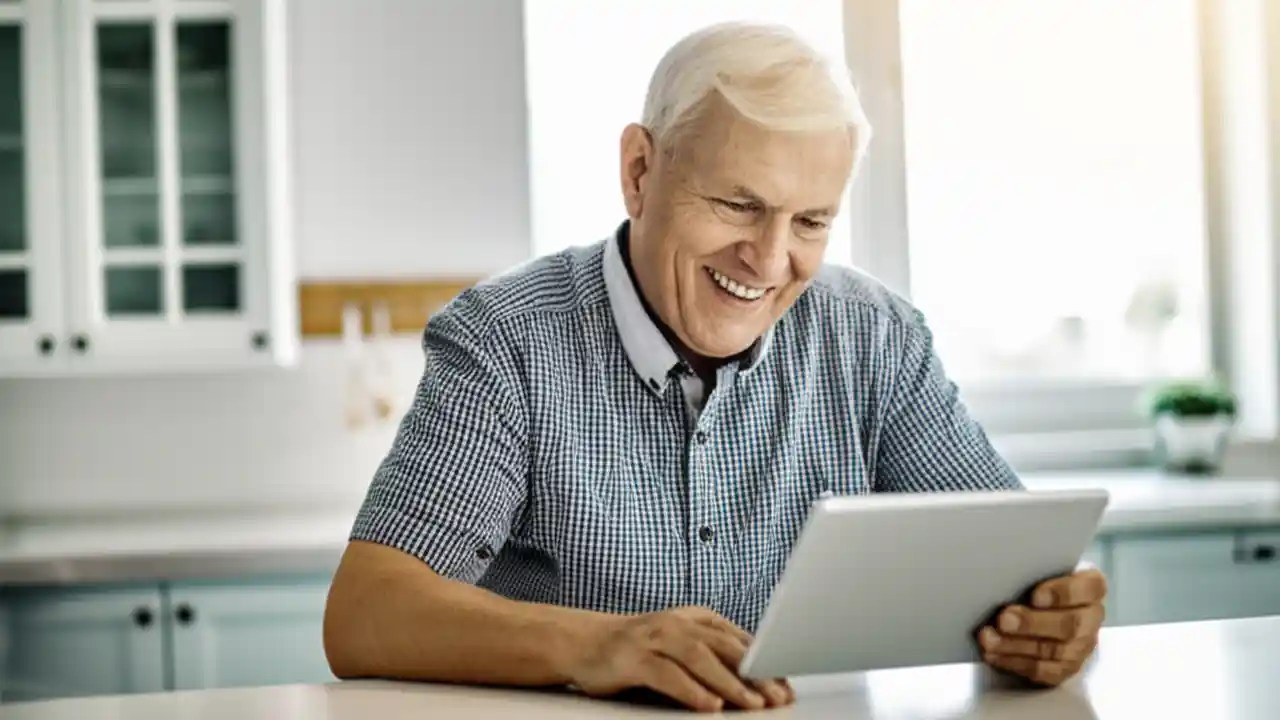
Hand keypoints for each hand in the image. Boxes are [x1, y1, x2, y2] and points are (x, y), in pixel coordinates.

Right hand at [566, 605, 792, 712]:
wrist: (582, 642)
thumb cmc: (638, 650)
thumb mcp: (680, 648)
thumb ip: (712, 660)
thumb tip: (756, 686)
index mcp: (695, 618)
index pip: (738, 640)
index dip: (765, 662)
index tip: (786, 685)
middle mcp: (677, 623)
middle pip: (724, 646)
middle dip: (755, 673)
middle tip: (778, 696)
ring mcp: (654, 637)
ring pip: (698, 657)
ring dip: (728, 682)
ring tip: (751, 703)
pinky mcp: (633, 657)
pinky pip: (667, 674)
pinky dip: (690, 690)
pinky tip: (709, 705)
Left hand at [978, 568, 1107, 685]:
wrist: (1044, 613)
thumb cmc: (1038, 584)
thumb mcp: (1037, 571)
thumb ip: (1029, 571)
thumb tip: (1000, 571)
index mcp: (1090, 588)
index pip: (1090, 588)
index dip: (1063, 593)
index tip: (1035, 596)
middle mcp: (1091, 618)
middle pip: (1069, 624)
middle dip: (1032, 623)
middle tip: (1004, 619)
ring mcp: (1082, 646)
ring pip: (1054, 650)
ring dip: (1016, 646)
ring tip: (990, 639)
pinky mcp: (1066, 668)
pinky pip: (1044, 671)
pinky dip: (1016, 662)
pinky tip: (994, 655)